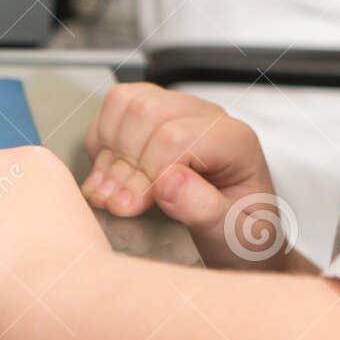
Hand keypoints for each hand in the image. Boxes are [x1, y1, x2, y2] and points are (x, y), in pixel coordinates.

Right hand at [82, 84, 287, 269]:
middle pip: (148, 111)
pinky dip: (101, 141)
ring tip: (109, 193)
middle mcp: (207, 118)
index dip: (148, 171)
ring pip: (128, 101)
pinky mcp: (154, 116)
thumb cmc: (238, 236)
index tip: (132, 207)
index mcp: (235, 142)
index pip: (179, 137)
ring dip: (109, 149)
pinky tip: (109, 176)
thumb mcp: (233, 237)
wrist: (236, 236)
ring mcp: (179, 111)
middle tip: (117, 204)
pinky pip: (115, 107)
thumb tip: (168, 183)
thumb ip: (207, 211)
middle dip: (123, 161)